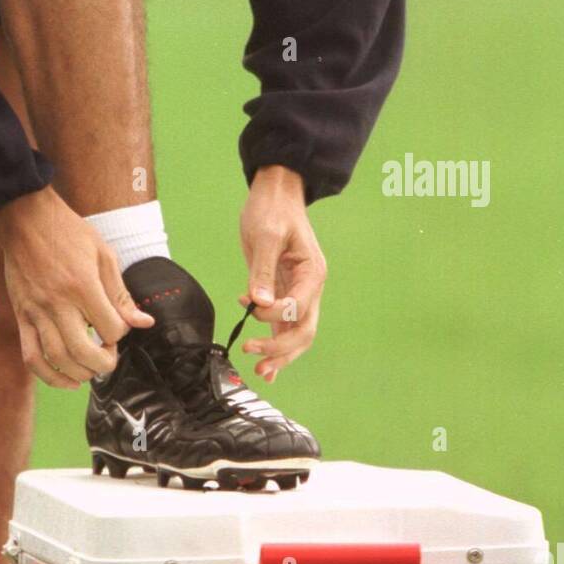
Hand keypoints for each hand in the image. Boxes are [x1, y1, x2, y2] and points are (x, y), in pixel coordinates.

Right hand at [0, 188, 154, 388]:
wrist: (26, 220)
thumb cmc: (68, 233)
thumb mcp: (103, 254)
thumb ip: (121, 293)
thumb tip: (144, 323)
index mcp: (82, 285)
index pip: (109, 328)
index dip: (120, 334)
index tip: (119, 326)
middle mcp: (57, 302)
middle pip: (82, 352)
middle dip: (103, 364)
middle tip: (109, 358)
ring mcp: (36, 311)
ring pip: (57, 358)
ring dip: (79, 372)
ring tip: (91, 368)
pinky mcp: (22, 315)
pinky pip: (31, 356)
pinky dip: (49, 376)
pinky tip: (67, 379)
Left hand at [237, 166, 327, 382]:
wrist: (274, 193)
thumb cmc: (273, 209)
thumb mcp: (266, 236)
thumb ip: (263, 271)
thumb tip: (258, 303)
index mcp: (312, 272)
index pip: (299, 307)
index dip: (275, 315)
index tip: (251, 308)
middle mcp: (311, 286)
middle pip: (304, 330)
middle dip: (281, 349)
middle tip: (254, 359)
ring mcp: (300, 291)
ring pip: (298, 332)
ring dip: (281, 353)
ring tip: (260, 370)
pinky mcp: (285, 291)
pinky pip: (285, 324)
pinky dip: (276, 342)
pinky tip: (264, 360)